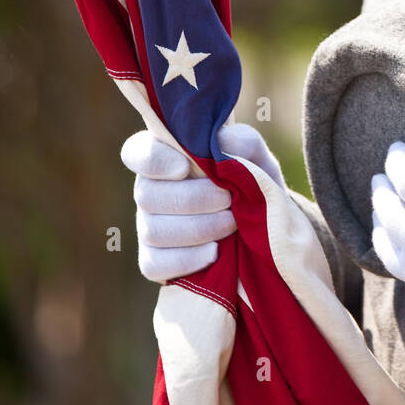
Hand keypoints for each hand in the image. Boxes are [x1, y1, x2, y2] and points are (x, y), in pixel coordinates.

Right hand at [120, 123, 285, 282]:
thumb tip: (221, 140)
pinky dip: (186, 260)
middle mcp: (150, 192)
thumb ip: (243, 143)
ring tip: (231, 224)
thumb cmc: (256, 184)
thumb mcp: (257, 158)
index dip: (153, 160)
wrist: (268, 230)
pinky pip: (154, 264)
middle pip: (146, 195)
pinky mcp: (155, 261)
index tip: (184, 167)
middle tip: (227, 199)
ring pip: (152, 230)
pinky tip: (214, 252)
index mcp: (166, 159)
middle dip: (191, 199)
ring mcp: (149, 228)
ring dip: (196, 228)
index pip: (136, 153)